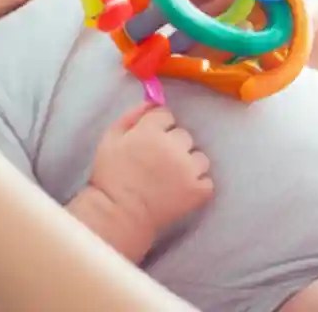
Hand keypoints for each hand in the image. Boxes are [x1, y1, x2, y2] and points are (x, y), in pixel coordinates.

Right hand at [89, 103, 213, 235]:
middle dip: (173, 145)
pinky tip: (181, 191)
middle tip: (158, 163)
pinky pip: (207, 180)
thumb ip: (131, 116)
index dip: (158, 128)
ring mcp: (189, 169)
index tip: (149, 142)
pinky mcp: (198, 190)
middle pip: (184, 135)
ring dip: (189, 164)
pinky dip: (197, 185)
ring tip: (172, 178)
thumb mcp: (110, 138)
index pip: (166, 115)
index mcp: (151, 131)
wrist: (118, 215)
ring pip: (199, 157)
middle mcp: (174, 146)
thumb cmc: (110, 176)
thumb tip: (152, 101)